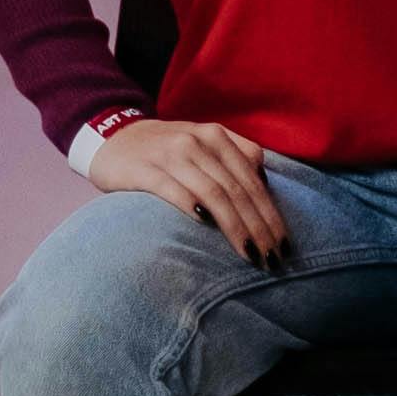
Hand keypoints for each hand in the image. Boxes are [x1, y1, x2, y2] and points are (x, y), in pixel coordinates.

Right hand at [84, 114, 288, 258]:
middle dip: (259, 227)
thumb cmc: (166, 150)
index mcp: (217, 136)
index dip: (271, 214)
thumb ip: (236, 155)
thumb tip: (265, 184)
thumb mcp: (203, 143)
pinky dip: (192, 206)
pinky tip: (206, 226)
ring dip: (235, 227)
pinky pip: (173, 189)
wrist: (113, 137)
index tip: (283, 245)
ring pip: (213, 193)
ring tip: (250, 254)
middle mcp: (198, 142)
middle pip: (237, 190)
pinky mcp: (144, 169)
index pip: (253, 180)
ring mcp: (171, 155)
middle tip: (272, 258)